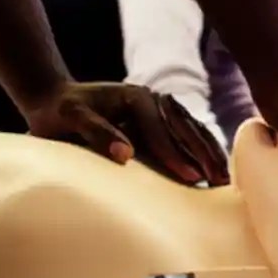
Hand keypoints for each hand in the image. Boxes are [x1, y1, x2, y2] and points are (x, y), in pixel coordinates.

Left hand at [21, 80, 229, 186]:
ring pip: (193, 130)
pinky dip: (202, 149)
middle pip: (186, 128)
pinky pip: (188, 134)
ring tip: (223, 178)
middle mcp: (155, 99)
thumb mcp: (72, 118)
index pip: (161, 130)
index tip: (191, 177)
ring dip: (209, 153)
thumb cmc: (60, 112)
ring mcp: (160, 108)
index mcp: (137, 97)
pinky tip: (212, 166)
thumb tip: (126, 155)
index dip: (176, 155)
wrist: (54, 100)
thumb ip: (98, 132)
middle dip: (204, 155)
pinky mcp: (160, 119)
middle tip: (219, 180)